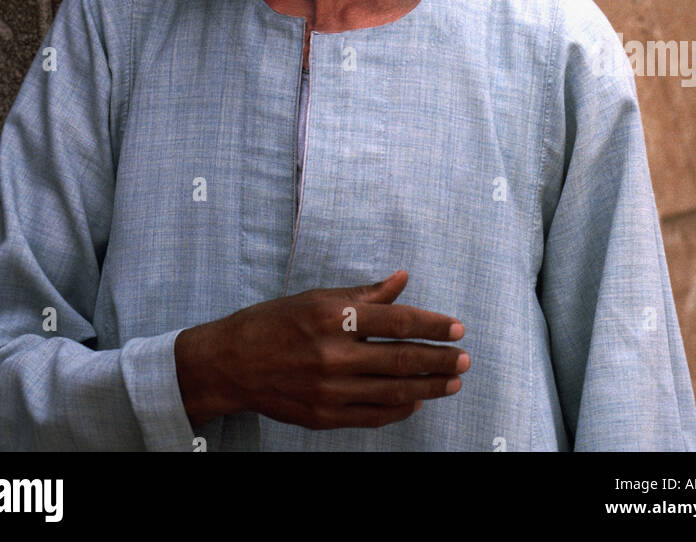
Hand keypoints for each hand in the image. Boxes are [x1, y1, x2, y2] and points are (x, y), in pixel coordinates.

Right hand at [174, 269, 469, 430]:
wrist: (231, 363)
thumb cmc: (275, 322)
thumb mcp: (317, 298)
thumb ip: (364, 295)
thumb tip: (402, 280)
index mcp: (332, 317)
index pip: (396, 321)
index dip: (432, 325)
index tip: (458, 327)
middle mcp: (332, 354)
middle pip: (400, 359)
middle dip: (439, 360)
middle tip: (465, 360)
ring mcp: (328, 390)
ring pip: (392, 392)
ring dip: (428, 387)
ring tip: (452, 382)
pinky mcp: (323, 416)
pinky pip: (372, 416)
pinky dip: (399, 409)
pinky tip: (416, 400)